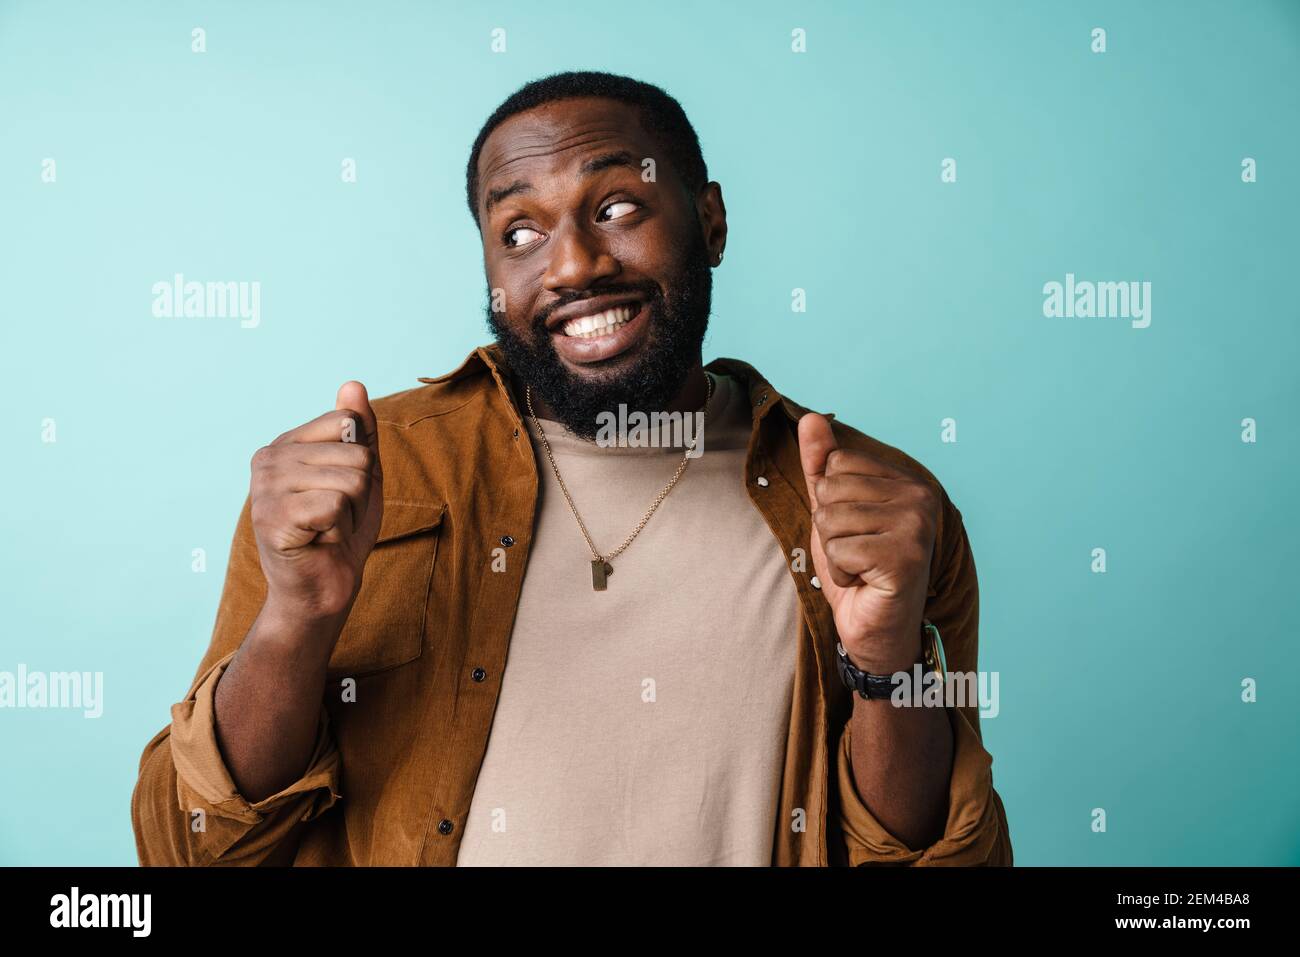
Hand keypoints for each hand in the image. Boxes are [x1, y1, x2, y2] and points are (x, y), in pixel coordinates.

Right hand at [249, 381, 384, 625]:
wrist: (323, 589)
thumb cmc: (341, 532)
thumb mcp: (362, 474)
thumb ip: (360, 431)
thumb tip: (353, 384)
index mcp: (286, 444)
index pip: (348, 423)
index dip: (362, 464)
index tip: (342, 492)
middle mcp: (268, 459)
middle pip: (356, 456)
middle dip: (362, 495)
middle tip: (336, 518)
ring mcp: (265, 488)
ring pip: (351, 480)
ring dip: (353, 514)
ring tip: (328, 529)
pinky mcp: (272, 517)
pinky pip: (336, 504)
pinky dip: (340, 529)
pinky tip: (319, 541)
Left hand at [797, 412, 939, 674]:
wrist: (875, 629)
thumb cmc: (856, 569)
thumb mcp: (832, 511)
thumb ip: (821, 465)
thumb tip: (811, 418)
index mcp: (905, 480)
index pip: (836, 462)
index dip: (830, 500)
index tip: (855, 529)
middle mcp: (919, 497)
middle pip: (830, 489)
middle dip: (830, 528)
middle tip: (858, 554)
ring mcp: (916, 526)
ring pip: (830, 519)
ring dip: (835, 553)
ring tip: (861, 568)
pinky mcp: (905, 557)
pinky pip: (838, 550)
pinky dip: (840, 573)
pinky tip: (864, 582)